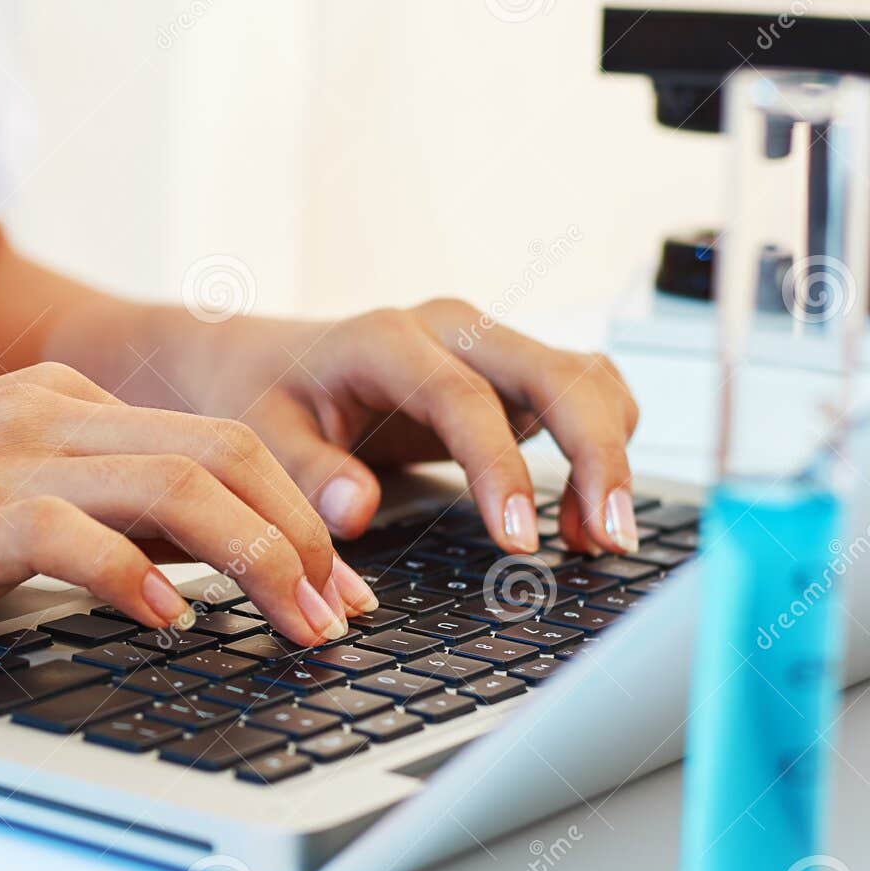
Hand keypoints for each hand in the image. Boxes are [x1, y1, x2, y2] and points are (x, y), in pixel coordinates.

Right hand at [0, 363, 378, 641]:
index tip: (335, 582)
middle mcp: (53, 418)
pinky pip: (75, 537)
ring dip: (258, 561)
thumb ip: (101, 501)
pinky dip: (137, 579)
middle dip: (303, 536)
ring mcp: (10, 461)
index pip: (220, 440)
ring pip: (175, 487)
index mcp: (70, 402)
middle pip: (224, 453)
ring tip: (296, 625)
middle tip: (343, 612)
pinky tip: (170, 623)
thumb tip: (205, 556)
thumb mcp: (11, 479)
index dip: (295, 512)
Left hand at [146, 299, 640, 555]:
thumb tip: (358, 512)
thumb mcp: (261, 435)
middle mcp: (451, 329)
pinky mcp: (507, 374)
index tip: (519, 540)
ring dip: (608, 454)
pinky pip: (578, 398)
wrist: (267, 362)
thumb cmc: (264, 397)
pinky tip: (577, 520)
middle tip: (610, 540)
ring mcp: (486, 346)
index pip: (465, 397)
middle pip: (556, 373)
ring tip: (595, 539)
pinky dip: (596, 452)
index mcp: (386, 339)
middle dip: (597, 455)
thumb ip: (307, 473)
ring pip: (585, 379)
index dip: (500, 468)